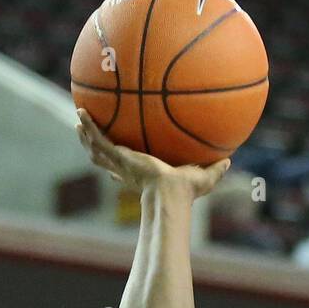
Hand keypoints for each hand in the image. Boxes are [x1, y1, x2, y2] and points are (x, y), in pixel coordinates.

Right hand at [74, 109, 230, 198]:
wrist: (171, 195)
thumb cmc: (185, 193)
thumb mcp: (203, 177)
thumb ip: (216, 169)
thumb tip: (230, 160)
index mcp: (142, 175)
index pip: (127, 169)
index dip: (121, 163)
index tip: (118, 155)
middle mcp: (127, 170)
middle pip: (106, 157)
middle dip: (96, 144)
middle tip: (90, 131)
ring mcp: (120, 164)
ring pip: (95, 148)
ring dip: (85, 134)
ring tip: (78, 119)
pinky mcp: (118, 157)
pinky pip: (98, 138)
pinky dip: (89, 126)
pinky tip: (81, 112)